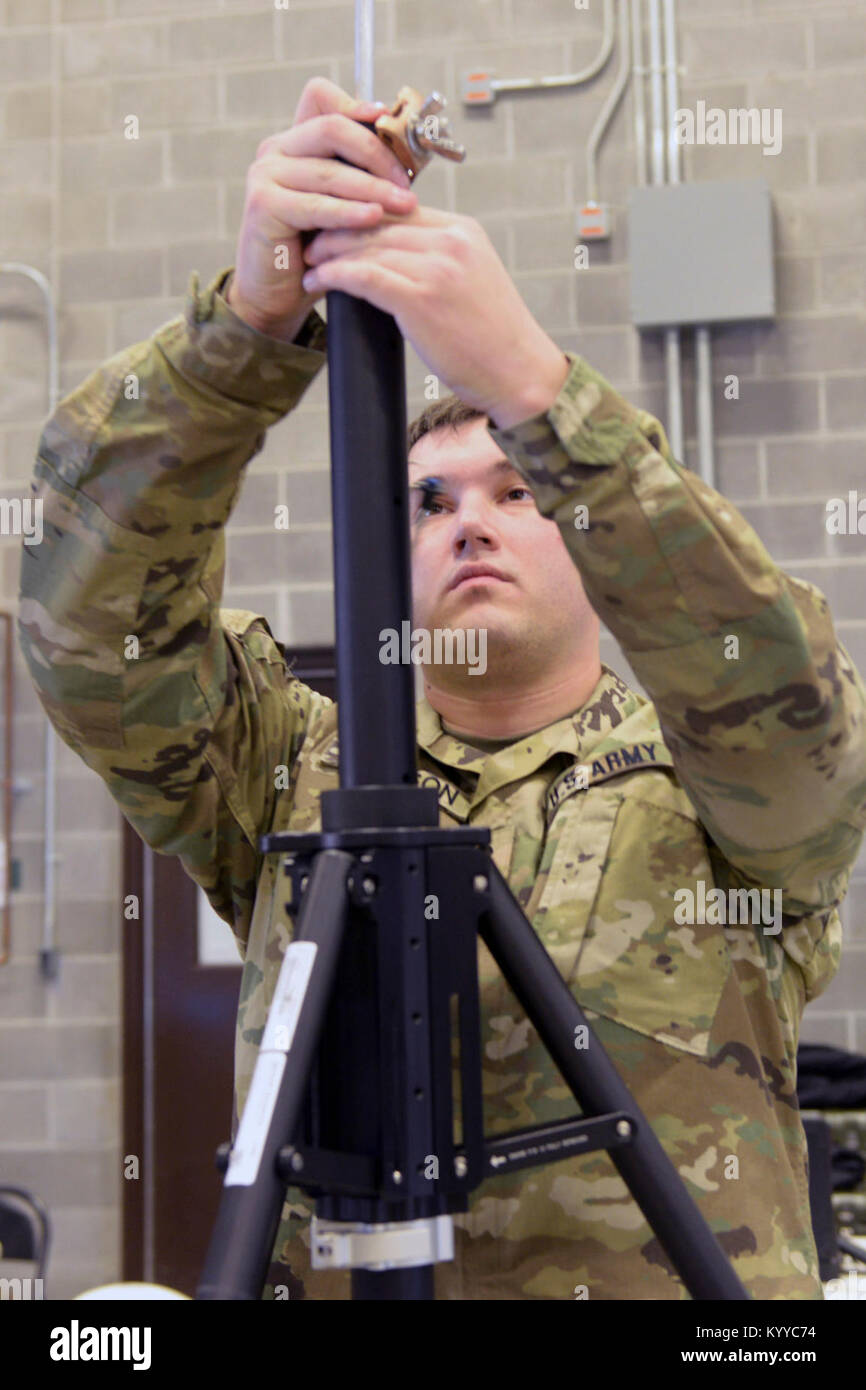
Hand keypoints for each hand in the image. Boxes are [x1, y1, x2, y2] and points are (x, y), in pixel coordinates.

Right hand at [227, 76, 417, 341]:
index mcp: (295, 142)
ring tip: (404, 204)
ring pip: (329, 170)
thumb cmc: (316, 251)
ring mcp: (265, 175)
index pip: (321, 98)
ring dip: (373, 188)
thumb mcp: (344, 204)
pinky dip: (348, 212)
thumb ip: (363, 175)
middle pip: (333, 128)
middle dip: (377, 152)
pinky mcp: (263, 206)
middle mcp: (276, 150)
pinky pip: (315, 205)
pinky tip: (374, 217)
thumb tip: (412, 152)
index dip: (356, 105)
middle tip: (407, 181)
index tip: (390, 120)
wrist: (279, 295)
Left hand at [299, 205, 569, 423]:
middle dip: (337, 229)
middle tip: (310, 241)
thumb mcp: (473, 282)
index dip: (362, 214)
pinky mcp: (420, 298)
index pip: (400, 208)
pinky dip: (334, 276)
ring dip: (329, 253)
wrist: (519, 374)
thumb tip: (396, 258)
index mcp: (464, 231)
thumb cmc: (493, 340)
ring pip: (367, 246)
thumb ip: (441, 261)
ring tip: (308, 263)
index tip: (335, 225)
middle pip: (378, 222)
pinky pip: (363, 275)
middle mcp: (451, 242)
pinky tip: (317, 282)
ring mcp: (436, 268)